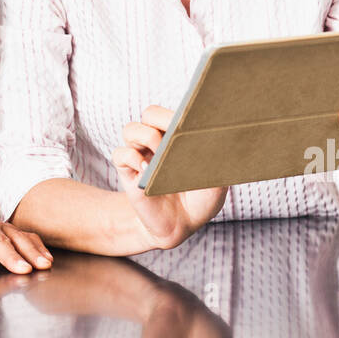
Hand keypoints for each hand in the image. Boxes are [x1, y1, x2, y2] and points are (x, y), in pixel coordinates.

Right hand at [112, 106, 226, 249]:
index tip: (189, 120)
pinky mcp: (129, 173)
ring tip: (159, 154)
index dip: (178, 112)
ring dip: (146, 136)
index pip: (175, 111)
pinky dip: (132, 158)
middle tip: (174, 136)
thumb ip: (217, 161)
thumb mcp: (217, 180)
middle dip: (160, 119)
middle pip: (149, 113)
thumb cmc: (201, 199)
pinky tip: (145, 171)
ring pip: (131, 129)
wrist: (184, 226)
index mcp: (179, 136)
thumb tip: (216, 141)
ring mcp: (142, 155)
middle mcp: (158, 141)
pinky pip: (120, 154)